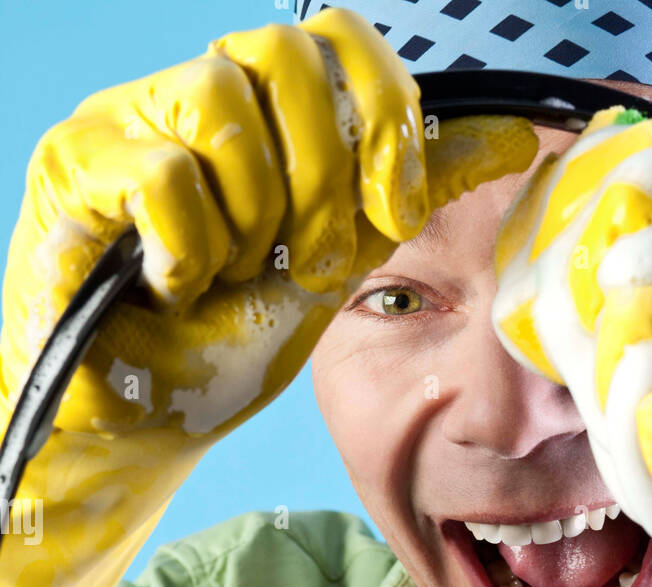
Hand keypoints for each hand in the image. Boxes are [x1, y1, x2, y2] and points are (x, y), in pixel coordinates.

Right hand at [1, 9, 535, 438]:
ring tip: (230, 277)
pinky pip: (166, 175)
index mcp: (261, 108)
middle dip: (323, 177)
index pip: (337, 37)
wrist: (142, 416)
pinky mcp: (74, 161)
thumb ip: (406, 194)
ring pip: (221, 103)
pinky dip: (191, 252)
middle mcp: (194, 91)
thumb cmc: (228, 337)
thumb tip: (509, 133)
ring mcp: (128, 115)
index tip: (398, 209)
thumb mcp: (338, 262)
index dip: (385, 113)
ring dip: (252, 220)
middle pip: (285, 52)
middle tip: (311, 261)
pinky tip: (174, 287)